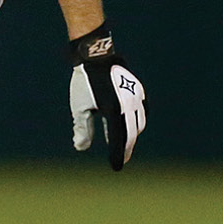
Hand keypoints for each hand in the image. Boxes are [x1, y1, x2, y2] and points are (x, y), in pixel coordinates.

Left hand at [68, 23, 145, 170]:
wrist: (96, 56)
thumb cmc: (84, 82)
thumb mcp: (80, 107)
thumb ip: (82, 129)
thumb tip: (81, 147)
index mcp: (113, 111)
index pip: (118, 140)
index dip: (117, 156)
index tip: (116, 167)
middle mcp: (128, 105)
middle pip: (131, 134)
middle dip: (126, 148)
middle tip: (122, 160)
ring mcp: (136, 97)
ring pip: (139, 123)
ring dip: (132, 134)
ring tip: (124, 143)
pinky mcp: (138, 90)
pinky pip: (142, 110)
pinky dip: (137, 121)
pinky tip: (131, 125)